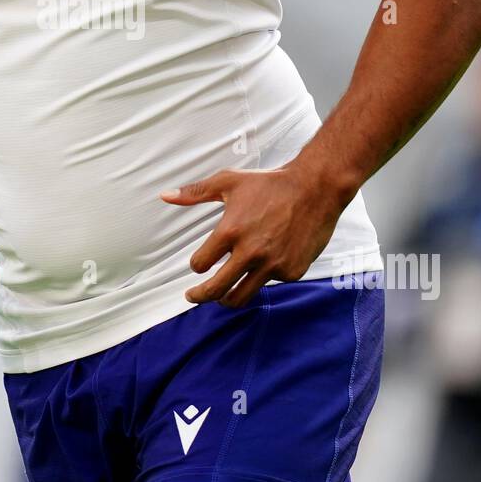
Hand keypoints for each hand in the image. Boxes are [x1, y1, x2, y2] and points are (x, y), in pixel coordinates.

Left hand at [159, 164, 344, 307]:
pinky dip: (263, 278)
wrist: (315, 188)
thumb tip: (165, 196)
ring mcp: (272, 265)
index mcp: (230, 231)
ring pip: (242, 296)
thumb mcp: (229, 182)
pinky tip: (264, 266)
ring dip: (227, 299)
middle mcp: (250, 252)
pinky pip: (271, 283)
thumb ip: (195, 193)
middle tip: (192, 297)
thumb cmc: (269, 183)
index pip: (200, 264)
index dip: (196, 265)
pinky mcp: (292, 271)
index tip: (198, 265)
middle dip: (200, 296)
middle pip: (216, 290)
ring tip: (222, 297)